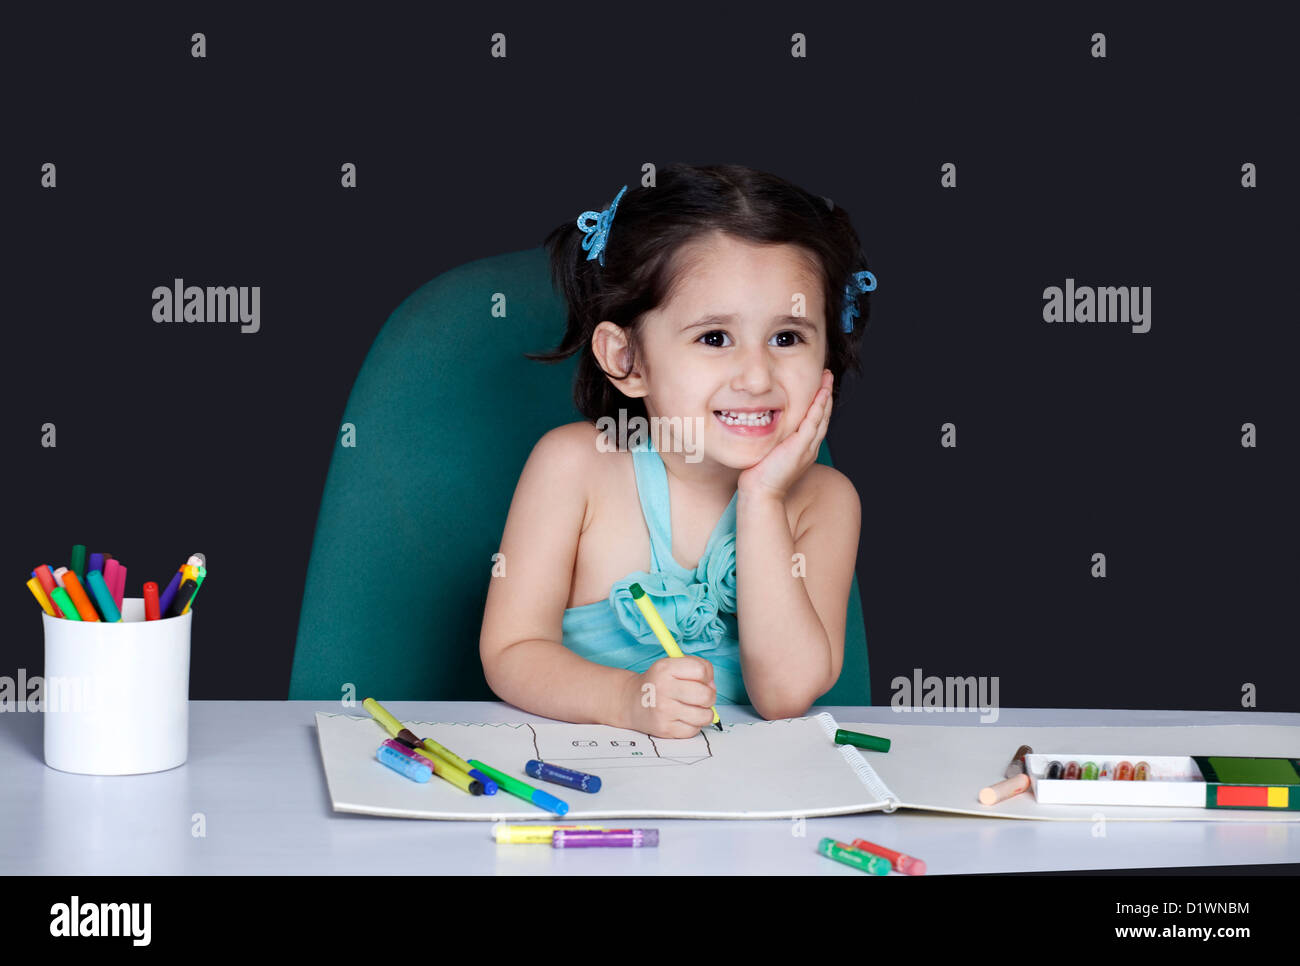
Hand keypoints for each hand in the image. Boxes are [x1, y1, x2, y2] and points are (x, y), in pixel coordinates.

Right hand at [620, 656, 716, 738]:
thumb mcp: (671, 664)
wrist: (632, 702)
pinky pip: (694, 730)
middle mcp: (663, 689)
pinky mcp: (666, 729)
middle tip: (701, 696)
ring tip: (694, 708)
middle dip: (709, 696)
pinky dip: (694, 725)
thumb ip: (696, 667)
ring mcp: (664, 711)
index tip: (702, 680)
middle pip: (706, 695)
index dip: (707, 676)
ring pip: (704, 715)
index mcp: (666, 668)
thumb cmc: (658, 683)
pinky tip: (685, 718)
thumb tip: (713, 686)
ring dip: (704, 713)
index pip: (701, 670)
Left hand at [737, 369, 831, 501]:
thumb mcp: (770, 452)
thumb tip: (762, 424)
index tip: (818, 385)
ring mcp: (807, 447)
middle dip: (825, 394)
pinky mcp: (801, 448)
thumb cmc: (761, 476)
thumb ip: (774, 439)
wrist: (761, 493)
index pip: (815, 420)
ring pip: (821, 417)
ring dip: (825, 396)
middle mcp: (810, 447)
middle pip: (823, 415)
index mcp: (804, 448)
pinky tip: (820, 394)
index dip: (818, 402)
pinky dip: (818, 407)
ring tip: (827, 378)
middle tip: (827, 375)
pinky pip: (813, 423)